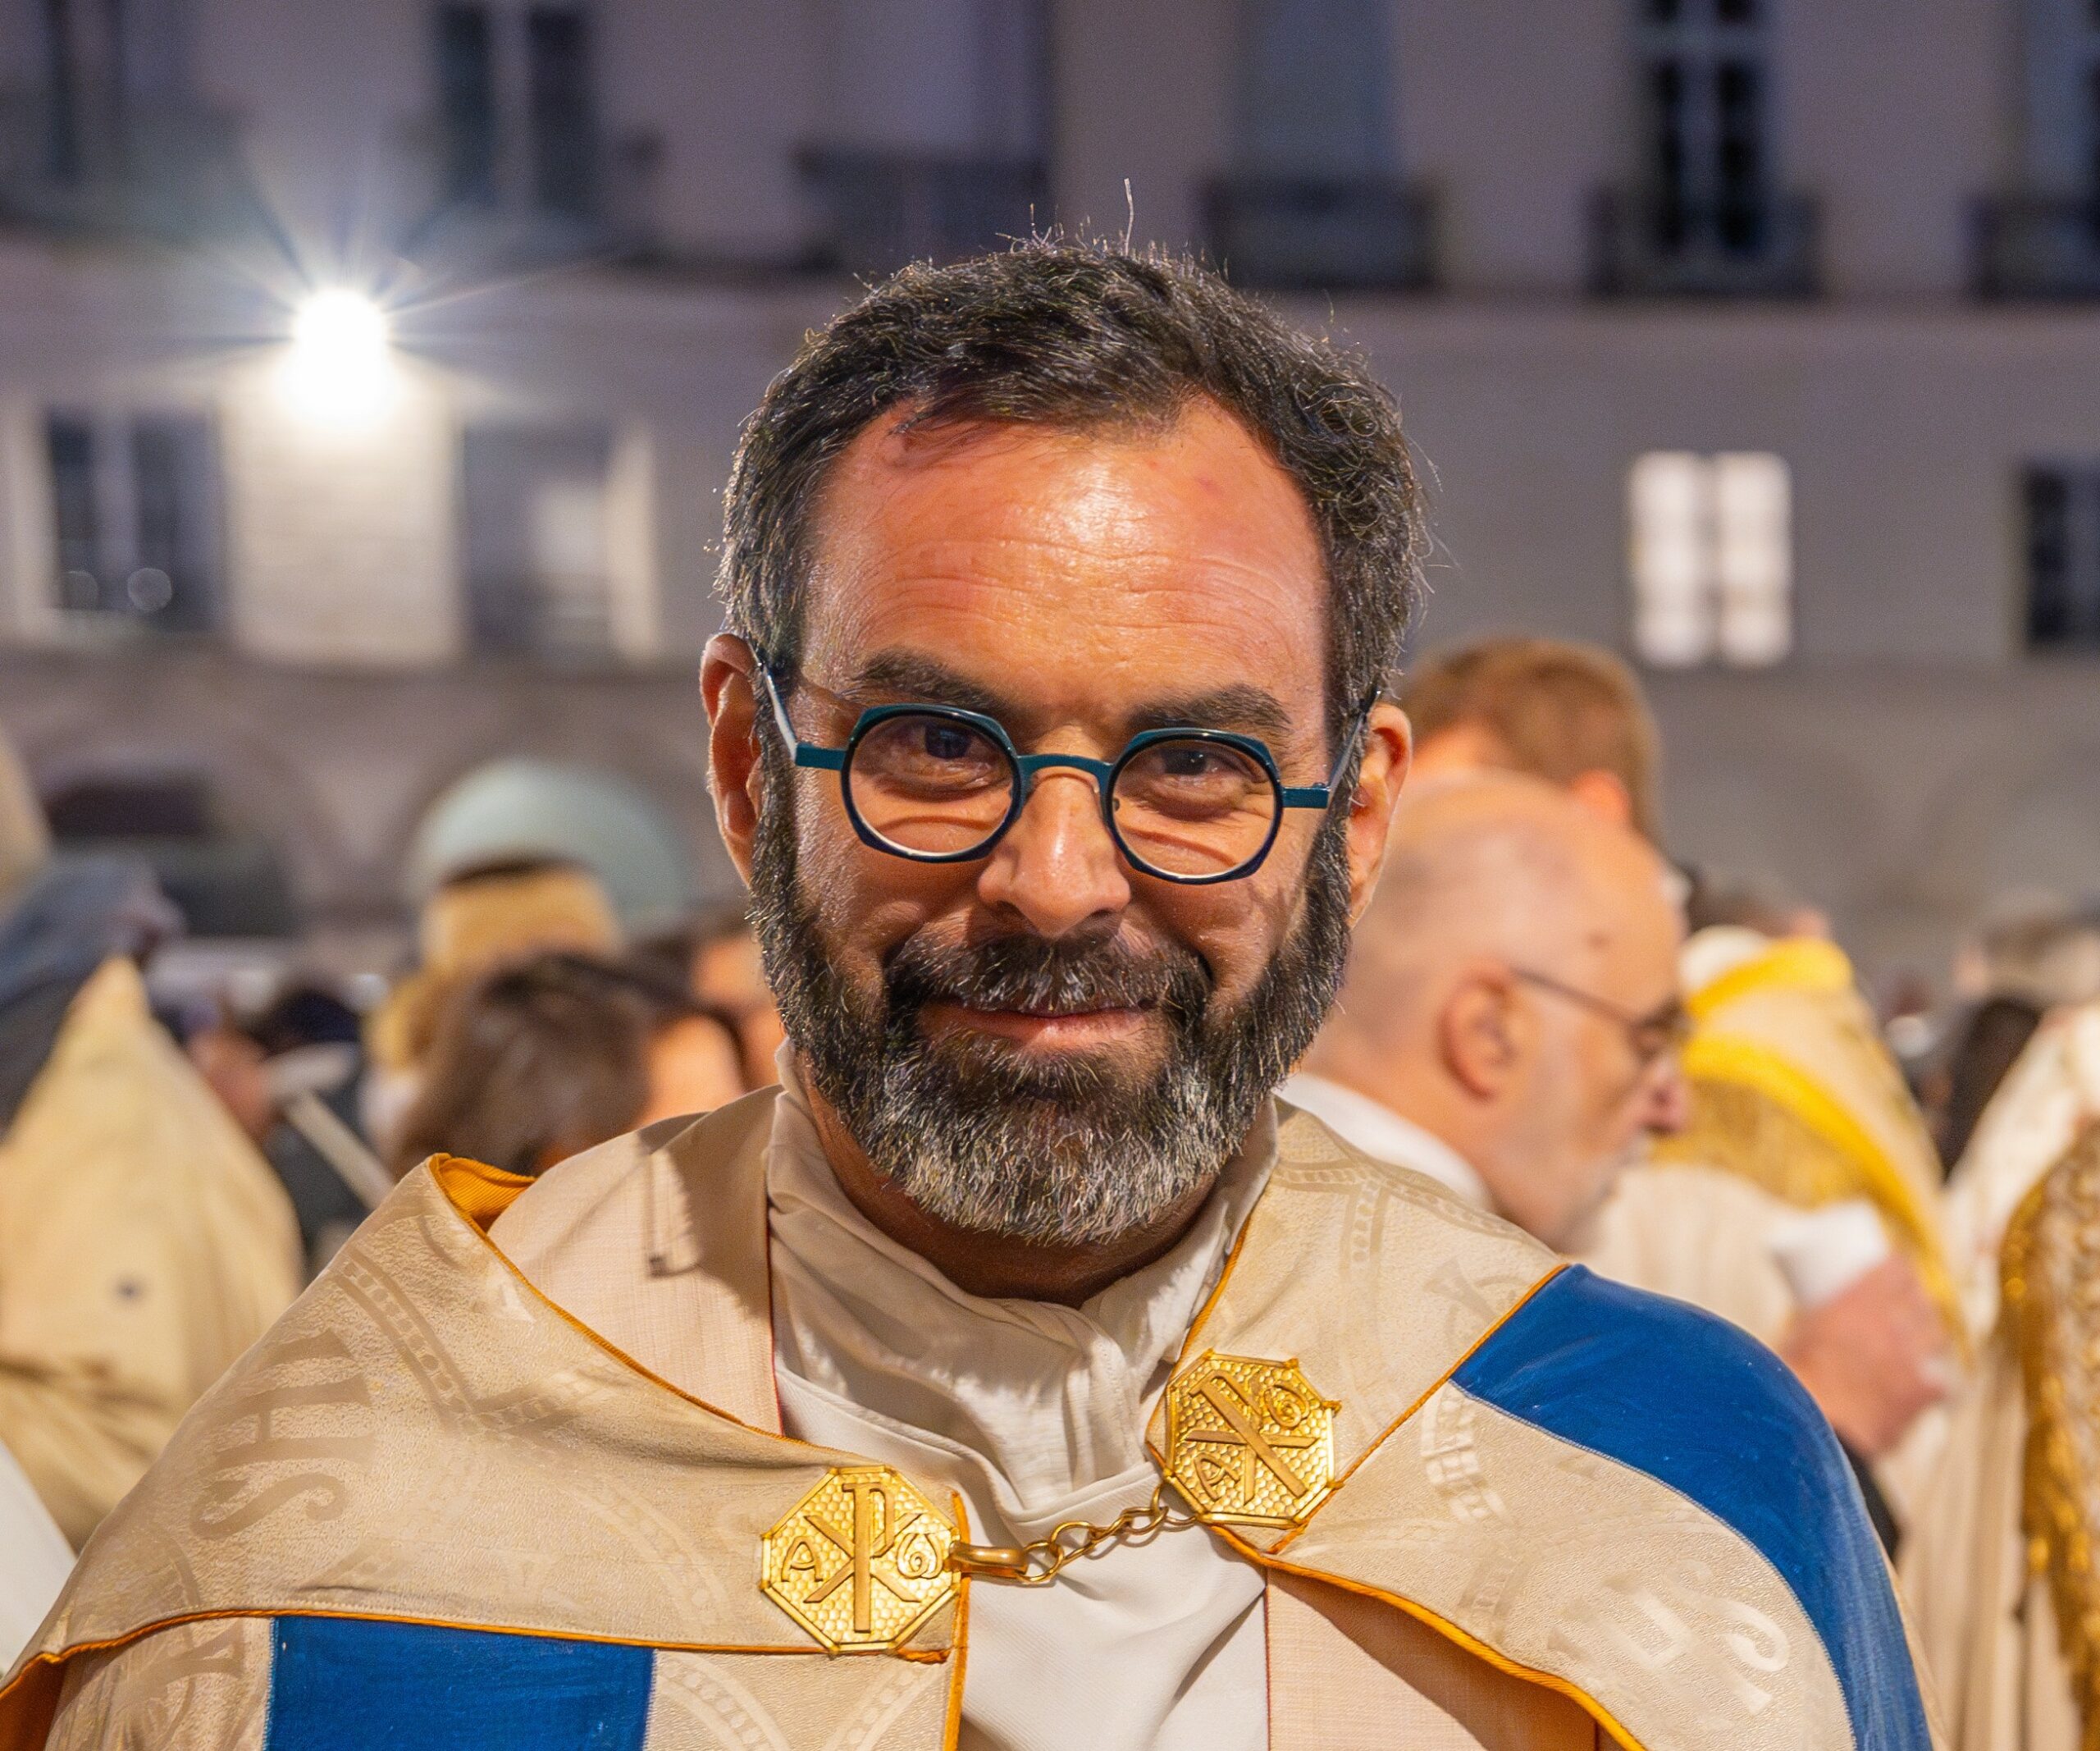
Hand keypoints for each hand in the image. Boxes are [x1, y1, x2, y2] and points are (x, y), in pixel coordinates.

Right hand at [1777, 1257, 1948, 1458]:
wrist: (1818, 1429)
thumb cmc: (1795, 1382)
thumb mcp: (1794, 1336)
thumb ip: (1809, 1326)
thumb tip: (1809, 1324)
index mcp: (1860, 1303)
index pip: (1896, 1269)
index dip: (1898, 1265)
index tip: (1893, 1266)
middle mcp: (1892, 1326)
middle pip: (1920, 1298)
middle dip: (1915, 1295)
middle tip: (1905, 1298)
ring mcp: (1912, 1360)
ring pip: (1936, 1334)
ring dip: (1928, 1330)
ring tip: (1920, 1334)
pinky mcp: (1921, 1394)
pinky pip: (1941, 1381)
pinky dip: (1934, 1378)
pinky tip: (1928, 1380)